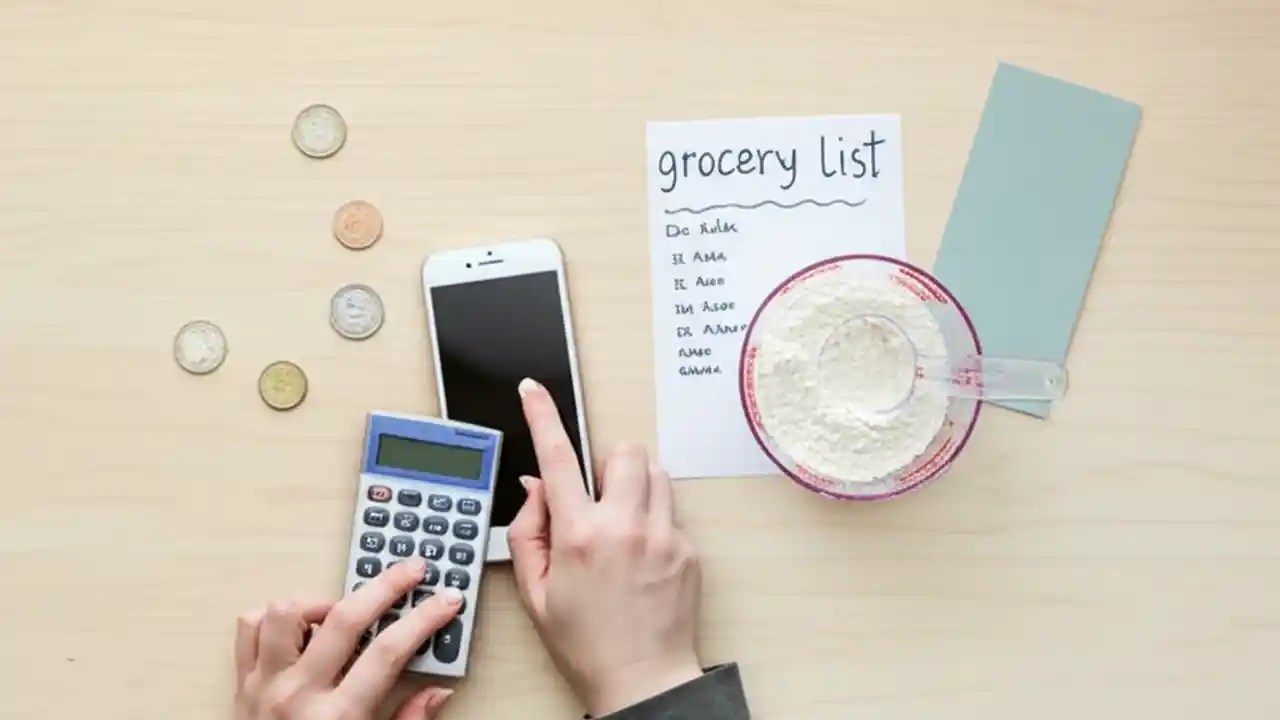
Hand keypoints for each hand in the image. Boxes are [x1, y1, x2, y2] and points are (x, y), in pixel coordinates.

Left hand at [234, 558, 460, 719]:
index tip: (446, 600)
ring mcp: (264, 686)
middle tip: (411, 571)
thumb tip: (438, 691)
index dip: (424, 619)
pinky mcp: (240, 684)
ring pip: (286, 612)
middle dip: (385, 586)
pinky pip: (248, 628)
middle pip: (345, 618)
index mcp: (337, 719)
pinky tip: (301, 627)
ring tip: (344, 610)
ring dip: (320, 601)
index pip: (388, 651)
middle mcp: (297, 696)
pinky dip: (274, 617)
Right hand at [509, 378, 702, 716]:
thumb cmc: (585, 642)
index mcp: (578, 535)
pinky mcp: (688, 549)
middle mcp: (624, 527)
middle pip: (624, 450)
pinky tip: (642, 558)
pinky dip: (654, 521)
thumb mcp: (535, 591)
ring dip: (634, 485)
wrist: (641, 679)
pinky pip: (670, 511)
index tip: (534, 390)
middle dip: (608, 462)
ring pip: (654, 473)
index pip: (557, 457)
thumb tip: (535, 488)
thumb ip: (527, 531)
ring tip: (622, 526)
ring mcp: (663, 536)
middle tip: (597, 494)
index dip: (541, 416)